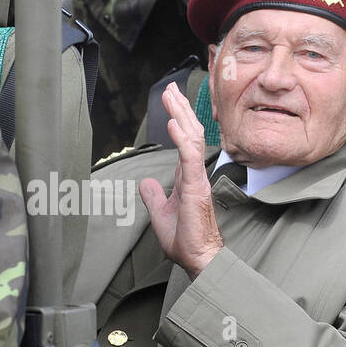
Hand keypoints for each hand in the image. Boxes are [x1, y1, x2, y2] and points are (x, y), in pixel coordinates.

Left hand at [139, 84, 223, 278]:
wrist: (199, 258)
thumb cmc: (186, 241)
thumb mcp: (161, 214)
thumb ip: (154, 196)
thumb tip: (146, 183)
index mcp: (188, 178)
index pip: (185, 141)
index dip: (178, 120)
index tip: (172, 101)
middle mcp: (195, 174)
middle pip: (190, 133)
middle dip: (180, 109)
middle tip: (171, 88)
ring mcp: (197, 179)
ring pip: (192, 139)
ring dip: (181, 115)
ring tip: (172, 96)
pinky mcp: (196, 187)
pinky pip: (189, 157)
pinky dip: (181, 138)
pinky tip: (172, 123)